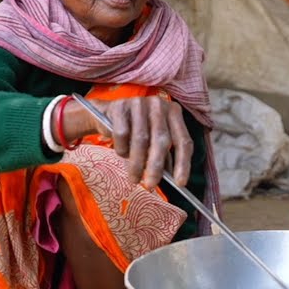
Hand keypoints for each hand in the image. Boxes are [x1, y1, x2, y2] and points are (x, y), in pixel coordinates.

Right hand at [65, 96, 193, 189]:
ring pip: (141, 139)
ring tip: (134, 179)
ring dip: (137, 164)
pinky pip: (122, 134)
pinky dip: (122, 149)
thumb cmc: (136, 130)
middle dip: (156, 166)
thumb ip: (164, 156)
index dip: (183, 164)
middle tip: (151, 185)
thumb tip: (173, 180)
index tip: (180, 183)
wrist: (105, 114)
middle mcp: (159, 104)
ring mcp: (140, 103)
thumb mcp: (153, 141)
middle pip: (162, 140)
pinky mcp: (120, 106)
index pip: (183, 141)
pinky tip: (121, 153)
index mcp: (174, 112)